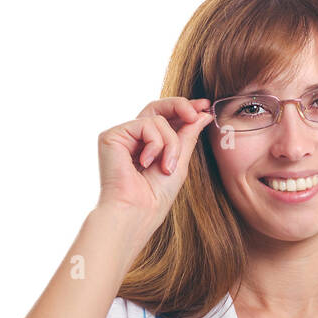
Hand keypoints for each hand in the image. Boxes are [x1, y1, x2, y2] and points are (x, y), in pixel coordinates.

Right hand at [95, 96, 214, 234]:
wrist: (139, 211)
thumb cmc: (156, 196)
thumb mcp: (180, 162)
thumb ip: (188, 136)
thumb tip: (202, 115)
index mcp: (148, 145)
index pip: (166, 119)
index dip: (185, 110)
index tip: (205, 107)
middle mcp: (133, 139)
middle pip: (157, 108)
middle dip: (181, 106)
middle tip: (199, 110)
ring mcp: (122, 136)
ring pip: (158, 119)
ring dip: (171, 143)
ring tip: (167, 167)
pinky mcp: (112, 136)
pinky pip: (145, 125)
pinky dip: (155, 144)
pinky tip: (146, 163)